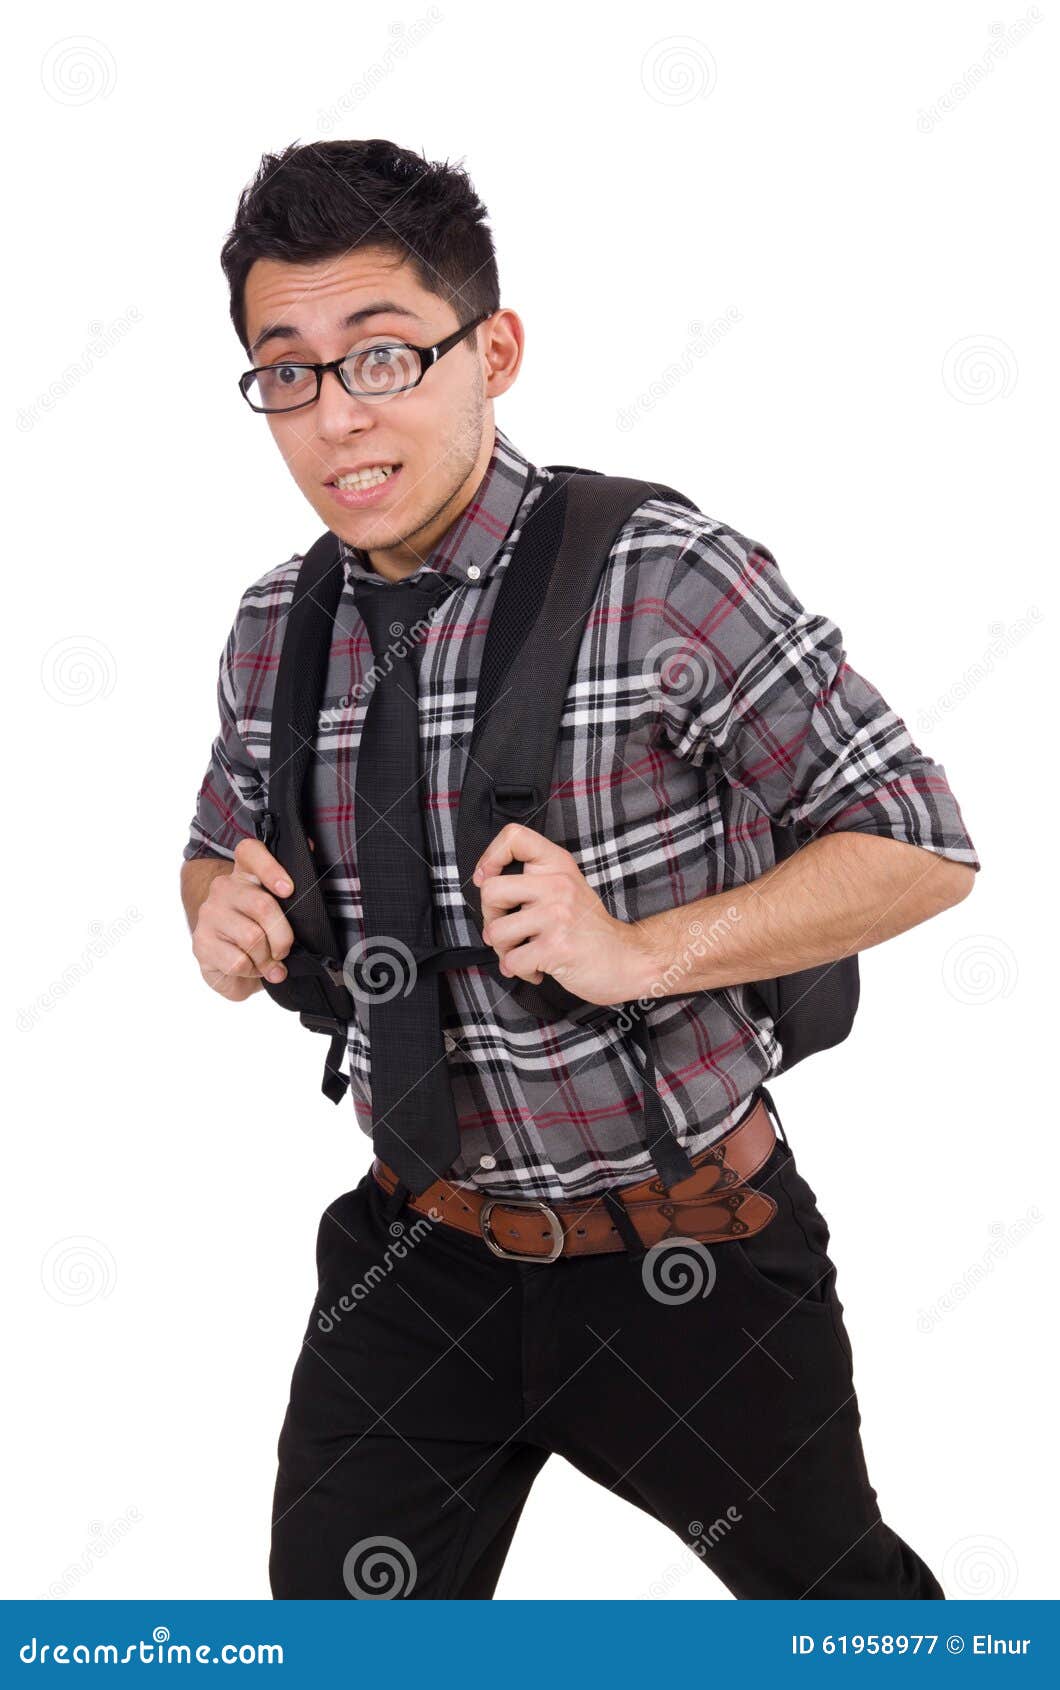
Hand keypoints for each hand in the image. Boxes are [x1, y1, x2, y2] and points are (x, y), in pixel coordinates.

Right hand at [191, 836, 296, 1001]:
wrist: (235, 968)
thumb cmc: (263, 936)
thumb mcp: (281, 915)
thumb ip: (294, 896)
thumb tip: (312, 854)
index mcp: (246, 873)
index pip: (251, 852)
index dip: (270, 868)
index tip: (288, 889)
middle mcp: (224, 888)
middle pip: (262, 904)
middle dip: (283, 936)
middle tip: (284, 950)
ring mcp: (209, 914)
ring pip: (251, 937)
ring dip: (267, 958)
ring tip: (268, 963)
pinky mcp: (201, 942)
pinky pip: (237, 961)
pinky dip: (251, 971)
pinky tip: (250, 968)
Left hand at [472, 823, 660, 1005]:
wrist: (627, 959)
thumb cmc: (589, 929)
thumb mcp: (567, 888)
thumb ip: (533, 880)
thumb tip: (485, 885)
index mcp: (558, 866)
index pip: (514, 837)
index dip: (490, 857)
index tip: (487, 878)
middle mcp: (557, 885)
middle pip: (492, 891)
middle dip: (490, 917)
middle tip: (508, 929)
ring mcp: (557, 916)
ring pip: (496, 932)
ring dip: (504, 951)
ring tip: (524, 952)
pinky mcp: (556, 947)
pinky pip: (512, 961)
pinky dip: (519, 971)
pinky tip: (536, 968)